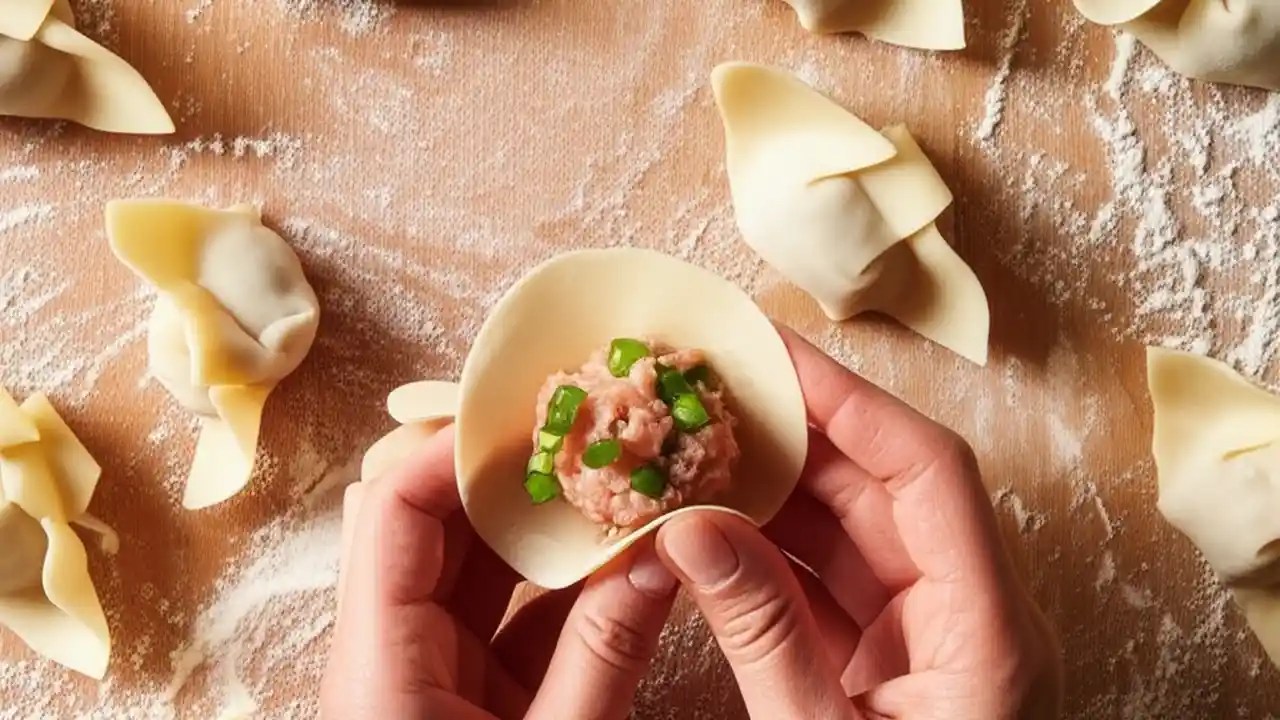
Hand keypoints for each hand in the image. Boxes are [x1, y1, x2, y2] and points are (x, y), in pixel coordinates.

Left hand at [320, 425, 679, 719]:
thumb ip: (603, 655)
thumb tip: (662, 556)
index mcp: (379, 664)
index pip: (392, 515)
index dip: (451, 453)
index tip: (526, 421)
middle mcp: (389, 655)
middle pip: (429, 529)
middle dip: (505, 479)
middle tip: (574, 439)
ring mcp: (427, 674)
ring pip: (473, 571)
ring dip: (537, 530)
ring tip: (601, 486)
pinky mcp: (464, 698)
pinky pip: (508, 621)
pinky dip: (558, 589)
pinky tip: (614, 564)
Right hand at [654, 327, 1062, 718]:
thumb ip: (763, 638)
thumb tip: (692, 531)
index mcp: (989, 631)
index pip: (931, 471)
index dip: (851, 399)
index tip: (774, 354)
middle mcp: (970, 616)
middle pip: (886, 488)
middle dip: (795, 436)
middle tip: (715, 394)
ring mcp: (932, 639)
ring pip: (852, 532)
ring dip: (775, 494)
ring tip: (698, 454)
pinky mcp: (895, 664)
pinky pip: (831, 583)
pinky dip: (771, 555)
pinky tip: (714, 532)